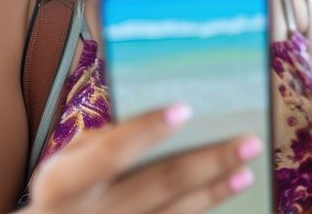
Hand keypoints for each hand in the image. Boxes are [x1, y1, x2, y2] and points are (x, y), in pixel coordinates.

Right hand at [24, 104, 261, 213]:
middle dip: (208, 161)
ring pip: (174, 213)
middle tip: (249, 141)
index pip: (108, 154)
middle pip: (159, 184)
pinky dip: (202, 210)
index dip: (145, 131)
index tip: (185, 108)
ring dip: (215, 191)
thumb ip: (105, 141)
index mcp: (61, 184)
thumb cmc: (66, 190)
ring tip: (247, 171)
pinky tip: (226, 195)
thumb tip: (165, 116)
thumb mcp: (68, 163)